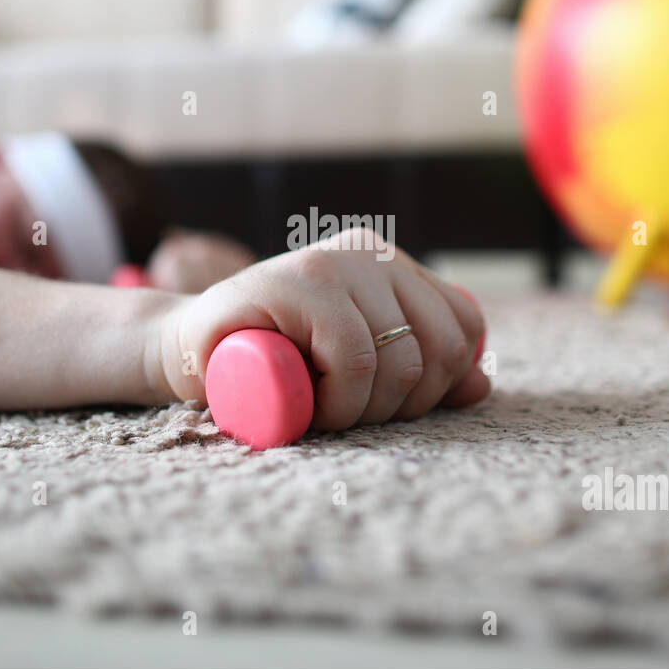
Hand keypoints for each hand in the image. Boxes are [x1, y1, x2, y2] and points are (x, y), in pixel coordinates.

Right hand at [156, 228, 488, 430]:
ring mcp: (332, 263)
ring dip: (365, 410)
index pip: (463, 327)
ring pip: (398, 360)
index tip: (391, 405)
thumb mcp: (358, 364)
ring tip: (324, 411)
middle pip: (439, 348)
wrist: (186, 350)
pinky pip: (354, 358)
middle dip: (404, 405)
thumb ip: (420, 368)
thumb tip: (482, 385)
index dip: (441, 382)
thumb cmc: (273, 363)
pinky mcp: (296, 284)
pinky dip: (340, 400)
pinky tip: (310, 406)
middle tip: (352, 415)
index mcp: (391, 266)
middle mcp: (369, 253)